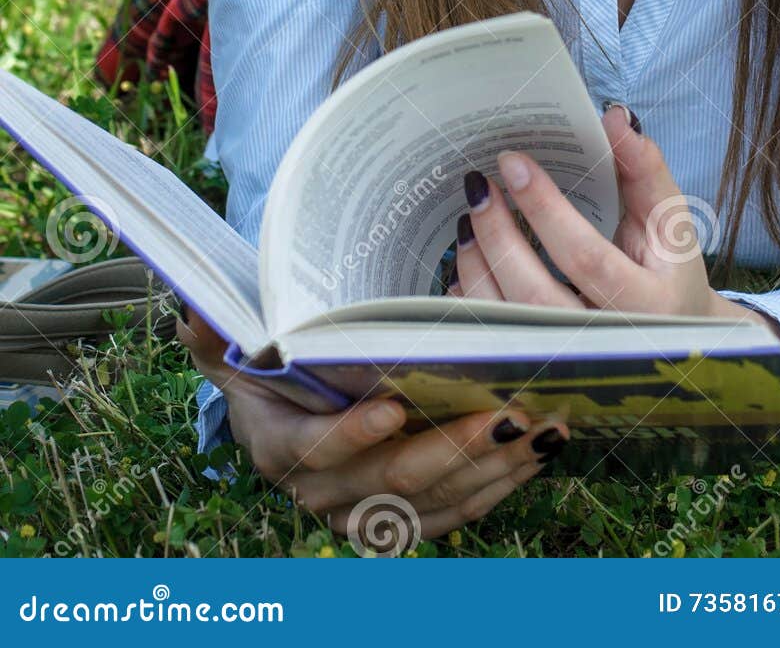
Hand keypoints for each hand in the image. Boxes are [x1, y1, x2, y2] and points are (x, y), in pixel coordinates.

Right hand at [176, 309, 568, 546]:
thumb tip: (192, 309)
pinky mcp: (412, 517)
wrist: (291, 415)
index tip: (391, 406)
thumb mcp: (237, 346)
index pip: (317, 450)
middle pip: (392, 481)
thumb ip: (216, 330)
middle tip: (501, 414)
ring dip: (492, 467)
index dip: (352, 434)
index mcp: (283, 448)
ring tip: (537, 425)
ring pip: (438, 501)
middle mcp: (327, 494)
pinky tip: (540, 448)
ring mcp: (372, 512)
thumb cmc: (271, 368)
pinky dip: (503, 482)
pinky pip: (461, 509)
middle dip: (451, 449)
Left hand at [449, 104, 779, 341]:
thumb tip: (616, 117)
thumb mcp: (670, 220)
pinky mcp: (538, 369)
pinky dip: (470, 299)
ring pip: (505, 320)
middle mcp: (605, 342)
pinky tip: (468, 263)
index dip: (545, 208)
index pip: (585, 257)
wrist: (673, 339)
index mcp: (648, 303)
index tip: (512, 162)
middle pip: (534, 293)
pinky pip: (491, 339)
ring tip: (469, 218)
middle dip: (498, 235)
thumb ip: (644, 168)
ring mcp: (568, 364)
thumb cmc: (668, 270)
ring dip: (476, 264)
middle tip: (478, 188)